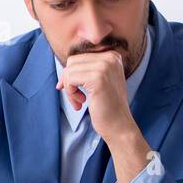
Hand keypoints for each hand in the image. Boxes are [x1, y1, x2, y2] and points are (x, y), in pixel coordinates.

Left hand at [56, 50, 150, 182]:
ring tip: (79, 102)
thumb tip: (63, 70)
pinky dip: (70, 93)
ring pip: (69, 70)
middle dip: (69, 81)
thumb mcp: (100, 81)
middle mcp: (110, 58)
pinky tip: (80, 103)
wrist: (119, 125)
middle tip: (77, 98)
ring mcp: (105, 67)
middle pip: (72, 62)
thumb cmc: (107, 106)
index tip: (74, 90)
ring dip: (69, 89)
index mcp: (113, 56)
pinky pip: (70, 79)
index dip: (72, 75)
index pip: (79, 57)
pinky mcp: (97, 78)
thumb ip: (87, 69)